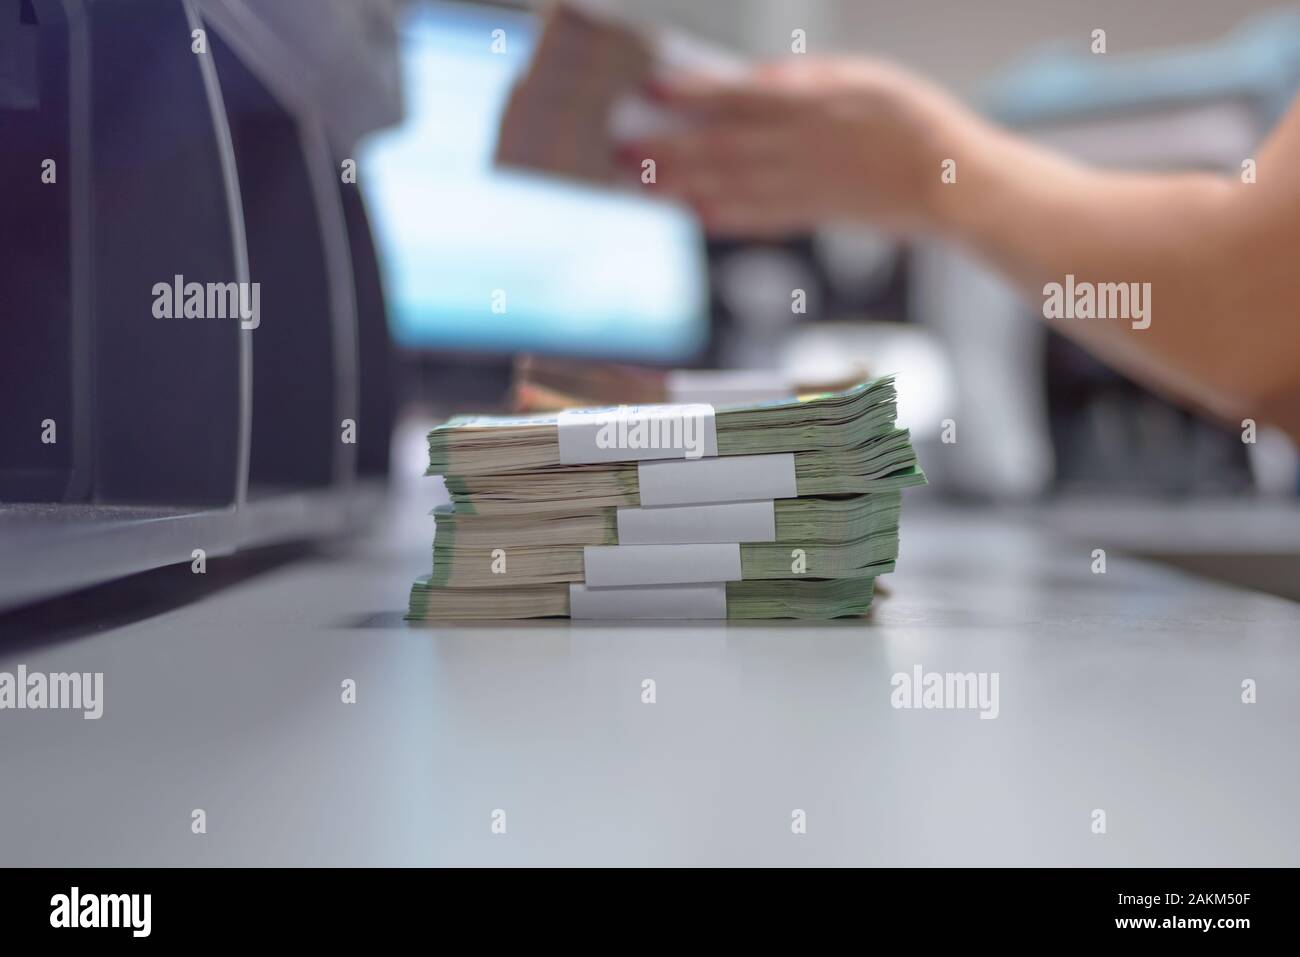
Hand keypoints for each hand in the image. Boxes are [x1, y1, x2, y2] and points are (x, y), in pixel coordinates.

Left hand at [624, 58, 977, 237]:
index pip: (741, 96)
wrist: (952, 184)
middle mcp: (802, 150)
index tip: (650, 91)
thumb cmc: (913, 121)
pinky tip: (691, 217)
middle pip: (722, 146)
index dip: (693, 94)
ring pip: (731, 186)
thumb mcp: (874, 79)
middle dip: (667, 149)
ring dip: (681, 187)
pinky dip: (724, 219)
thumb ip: (815, 78)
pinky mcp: (811, 216)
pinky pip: (759, 219)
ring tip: (638, 188)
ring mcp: (803, 188)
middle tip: (618, 151)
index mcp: (816, 108)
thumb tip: (759, 76)